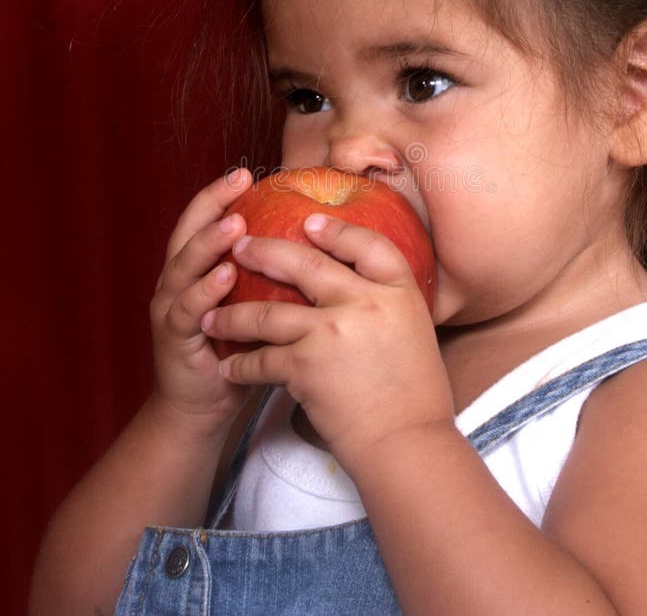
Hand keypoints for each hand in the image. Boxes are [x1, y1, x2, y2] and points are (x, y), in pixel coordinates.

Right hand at [149, 167, 254, 436]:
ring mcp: (171, 307)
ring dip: (209, 243)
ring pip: (184, 266)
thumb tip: (320, 246)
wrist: (203, 407)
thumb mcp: (256, 304)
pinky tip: (226, 277)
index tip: (249, 172)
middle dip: (213, 204)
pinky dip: (205, 291)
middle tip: (239, 181)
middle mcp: (178, 280)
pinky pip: (188, 310)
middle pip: (189, 231)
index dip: (222, 194)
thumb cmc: (237, 350)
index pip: (207, 220)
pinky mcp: (173, 338)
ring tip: (235, 224)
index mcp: (198, 268)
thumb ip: (271, 275)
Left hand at [201, 213, 454, 469]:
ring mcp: (332, 331)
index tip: (309, 222)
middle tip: (238, 246)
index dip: (337, 230)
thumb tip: (358, 284)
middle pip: (306, 263)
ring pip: (268, 312)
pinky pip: (262, 358)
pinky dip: (242, 363)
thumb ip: (385, 302)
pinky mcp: (306, 365)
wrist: (407, 444)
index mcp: (398, 289)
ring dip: (234, 315)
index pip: (368, 243)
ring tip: (212, 316)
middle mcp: (365, 301)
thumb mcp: (413, 330)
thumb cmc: (414, 394)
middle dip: (264, 252)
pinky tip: (230, 366)